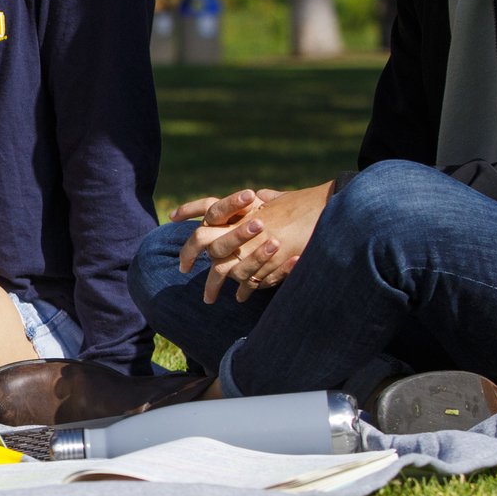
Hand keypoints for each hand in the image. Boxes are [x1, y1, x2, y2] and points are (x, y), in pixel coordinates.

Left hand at [179, 181, 335, 302]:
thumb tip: (261, 196)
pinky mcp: (261, 265)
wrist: (323, 214)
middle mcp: (238, 226)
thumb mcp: (280, 201)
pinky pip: (245, 282)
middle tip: (183, 268)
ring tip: (209, 299)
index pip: (207, 206)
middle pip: (202, 240)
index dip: (189, 209)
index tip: (173, 216)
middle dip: (189, 253)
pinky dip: (242, 291)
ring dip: (213, 286)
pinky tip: (240, 298)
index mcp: (239, 208)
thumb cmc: (303, 206)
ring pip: (220, 270)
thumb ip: (266, 200)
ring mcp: (247, 247)